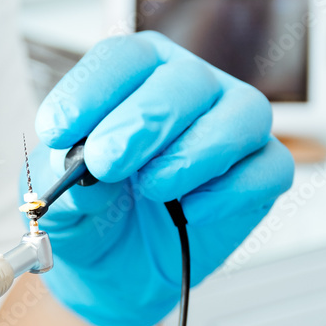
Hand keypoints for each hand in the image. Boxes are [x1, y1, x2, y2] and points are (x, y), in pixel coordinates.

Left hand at [29, 32, 294, 325]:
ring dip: (194, 152)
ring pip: (241, 114)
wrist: (115, 266)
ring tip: (152, 188)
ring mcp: (232, 126)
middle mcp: (190, 87)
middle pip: (185, 80)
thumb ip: (64, 183)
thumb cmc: (89, 213)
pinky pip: (267, 167)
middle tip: (106, 161)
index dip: (91, 90)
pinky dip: (231, 190)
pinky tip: (190, 212)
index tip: (57, 130)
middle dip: (144, 121)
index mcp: (135, 74)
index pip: (122, 59)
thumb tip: (88, 174)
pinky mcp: (260, 173)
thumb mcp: (59, 201)